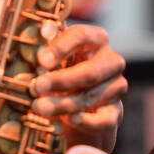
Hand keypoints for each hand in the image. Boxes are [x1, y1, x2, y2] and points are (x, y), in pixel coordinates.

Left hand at [30, 23, 126, 152]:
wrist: (76, 104)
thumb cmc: (61, 70)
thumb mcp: (53, 56)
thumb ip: (47, 45)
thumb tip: (43, 31)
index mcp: (96, 39)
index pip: (82, 36)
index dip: (61, 47)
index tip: (41, 60)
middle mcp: (111, 61)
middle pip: (90, 72)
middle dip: (61, 81)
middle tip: (37, 87)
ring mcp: (117, 87)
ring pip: (91, 97)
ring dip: (63, 104)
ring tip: (39, 107)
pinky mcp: (115, 112)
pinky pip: (105, 120)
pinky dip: (87, 121)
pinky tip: (71, 119)